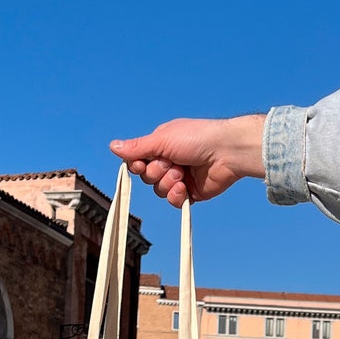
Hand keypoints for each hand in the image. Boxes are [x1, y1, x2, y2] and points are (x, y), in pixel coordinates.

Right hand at [110, 115, 265, 206]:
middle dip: (157, 172)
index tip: (141, 164)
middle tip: (172, 163)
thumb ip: (138, 147)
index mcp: (162, 145)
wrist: (226, 152)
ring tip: (182, 174)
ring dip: (168, 183)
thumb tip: (112, 146)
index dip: (138, 165)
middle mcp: (170, 161)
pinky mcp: (191, 193)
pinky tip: (184, 188)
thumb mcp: (162, 139)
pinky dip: (176, 196)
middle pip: (147, 177)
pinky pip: (173, 201)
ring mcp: (180, 178)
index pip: (138, 160)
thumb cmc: (197, 138)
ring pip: (159, 190)